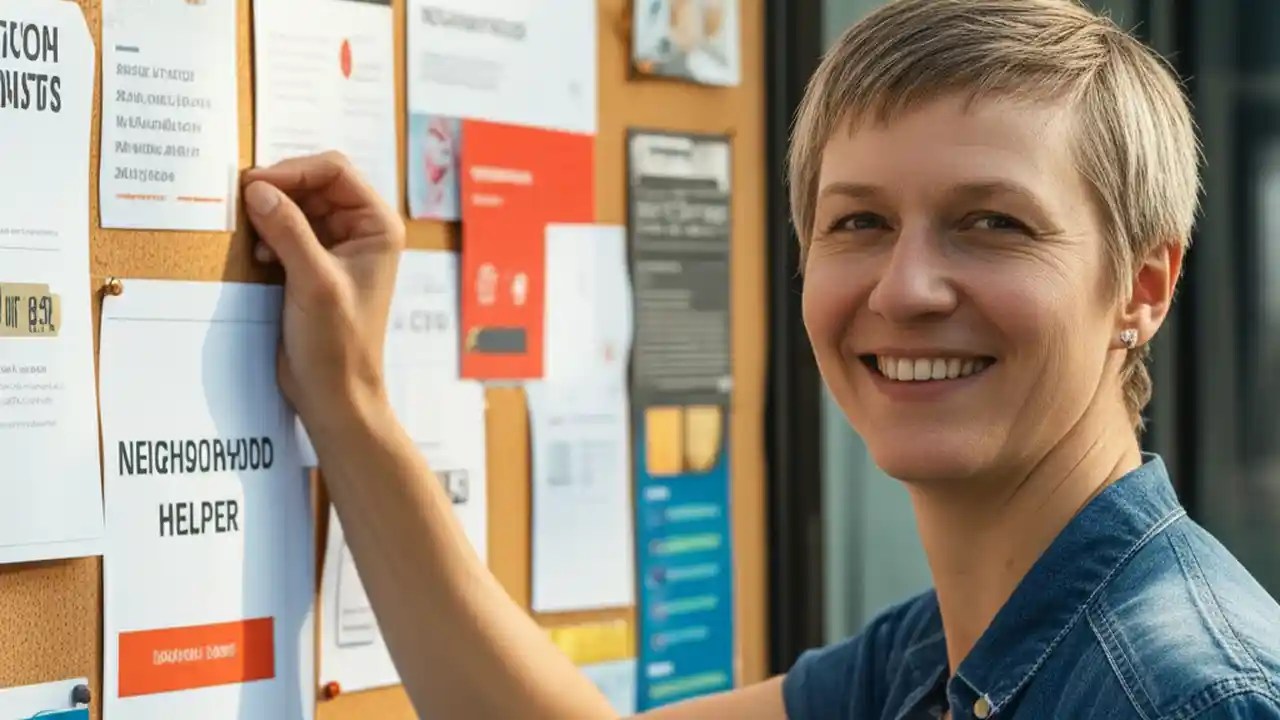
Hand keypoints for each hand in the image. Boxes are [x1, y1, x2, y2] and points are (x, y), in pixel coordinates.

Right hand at [241, 151, 404, 433]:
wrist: (335, 393)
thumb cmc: (339, 343)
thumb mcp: (313, 282)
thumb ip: (288, 230)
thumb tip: (257, 189)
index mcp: (377, 226)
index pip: (333, 170)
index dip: (292, 171)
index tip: (253, 186)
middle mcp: (361, 230)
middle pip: (313, 183)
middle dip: (277, 191)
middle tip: (241, 205)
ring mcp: (337, 246)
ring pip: (296, 205)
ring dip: (269, 214)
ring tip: (252, 238)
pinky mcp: (313, 264)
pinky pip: (286, 230)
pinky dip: (267, 234)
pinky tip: (258, 256)